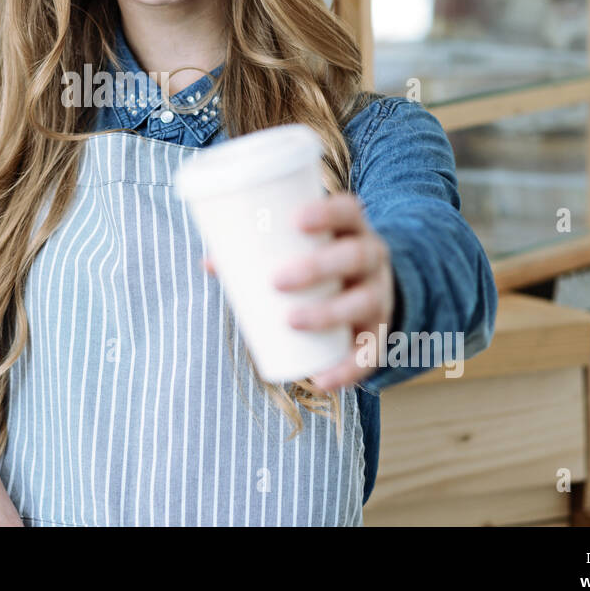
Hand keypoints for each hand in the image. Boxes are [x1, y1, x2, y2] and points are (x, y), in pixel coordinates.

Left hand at [200, 193, 394, 393]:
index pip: (348, 211)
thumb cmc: (322, 261)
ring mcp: (380, 295)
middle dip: (317, 267)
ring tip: (291, 320)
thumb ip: (259, 253)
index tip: (295, 221)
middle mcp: (373, 259)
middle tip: (276, 280)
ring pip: (363, 301)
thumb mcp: (303, 249)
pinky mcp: (379, 331)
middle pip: (356, 256)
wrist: (373, 290)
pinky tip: (322, 379)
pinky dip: (347, 369)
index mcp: (351, 230)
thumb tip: (209, 263)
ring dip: (328, 313)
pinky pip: (370, 352)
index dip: (327, 212)